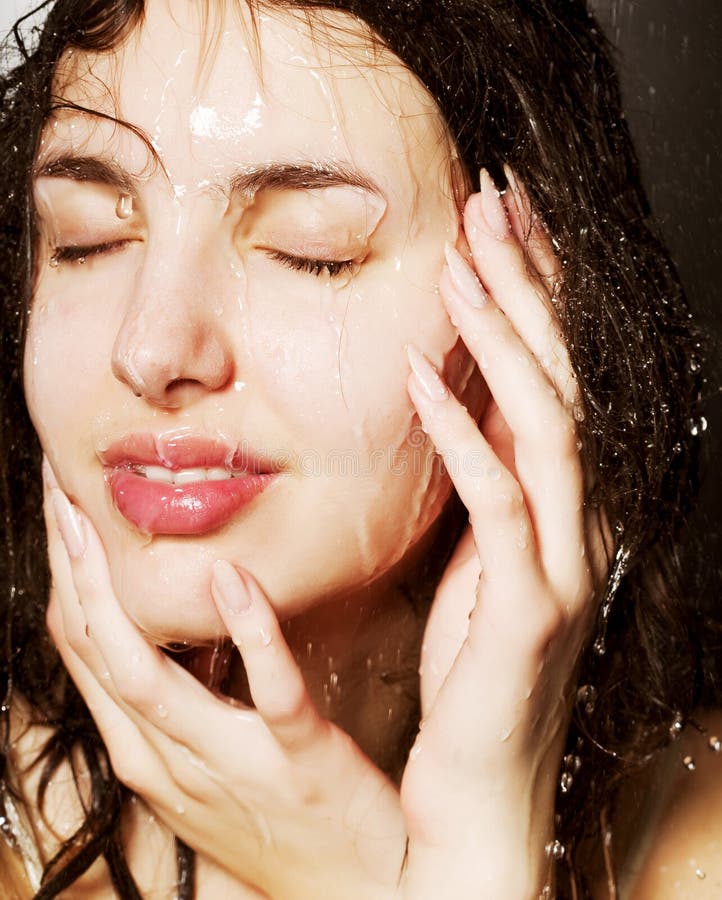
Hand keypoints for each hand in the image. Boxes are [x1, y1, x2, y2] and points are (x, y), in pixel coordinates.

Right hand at [43, 472, 406, 899]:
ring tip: (97, 525)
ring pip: (148, 677)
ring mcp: (232, 760)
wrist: (350, 897)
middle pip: (100, 656)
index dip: (65, 585)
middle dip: (72, 574)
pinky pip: (268, 691)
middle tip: (59, 496)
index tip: (62, 518)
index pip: (85, 657)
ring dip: (116, 597)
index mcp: (148, 752)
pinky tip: (231, 578)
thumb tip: (161, 631)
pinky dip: (247, 632)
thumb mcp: (206, 766)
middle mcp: (171, 758)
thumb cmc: (277, 822)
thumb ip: (179, 703)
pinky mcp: (298, 758)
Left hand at [399, 169, 608, 898]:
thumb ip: (483, 473)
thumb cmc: (474, 663)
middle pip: (564, 377)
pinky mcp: (530, 604)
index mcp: (562, 502)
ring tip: (462, 264)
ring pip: (548, 424)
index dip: (536, 292)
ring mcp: (564, 560)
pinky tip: (423, 372)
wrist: (480, 775)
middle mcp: (579, 519)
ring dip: (506, 339)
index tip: (501, 221)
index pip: (556, 373)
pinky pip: (500, 501)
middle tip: (493, 204)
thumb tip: (460, 390)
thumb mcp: (476, 550)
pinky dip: (462, 431)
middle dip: (529, 286)